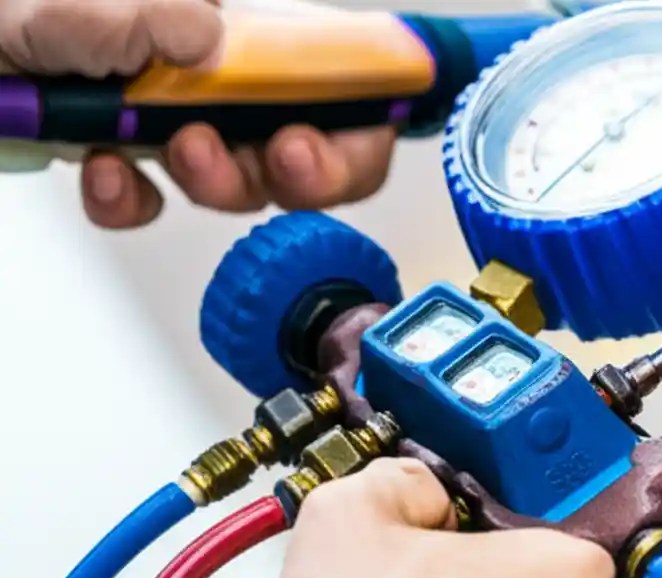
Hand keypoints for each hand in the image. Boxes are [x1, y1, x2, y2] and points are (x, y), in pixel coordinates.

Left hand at [0, 0, 395, 228]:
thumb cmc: (21, 4)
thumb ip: (159, 12)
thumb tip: (211, 39)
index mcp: (239, 29)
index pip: (341, 82)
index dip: (356, 125)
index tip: (318, 140)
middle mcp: (220, 77)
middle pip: (306, 148)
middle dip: (297, 170)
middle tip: (275, 158)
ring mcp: (175, 120)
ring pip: (235, 184)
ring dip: (217, 180)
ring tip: (178, 150)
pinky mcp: (127, 156)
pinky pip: (152, 202)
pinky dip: (131, 199)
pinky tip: (104, 169)